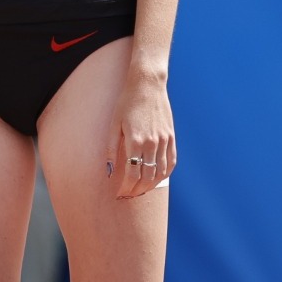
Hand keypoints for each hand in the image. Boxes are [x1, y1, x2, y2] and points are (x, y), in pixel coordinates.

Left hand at [109, 73, 176, 198]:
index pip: (132, 175)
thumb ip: (112, 149)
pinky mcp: (171, 137)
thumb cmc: (126, 103)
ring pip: (161, 173)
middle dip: (137, 191)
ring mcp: (165, 141)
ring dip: (150, 186)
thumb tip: (109, 171)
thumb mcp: (114, 124)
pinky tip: (156, 178)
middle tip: (128, 196)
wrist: (147, 85)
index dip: (125, 188)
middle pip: (147, 178)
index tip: (118, 194)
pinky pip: (171, 162)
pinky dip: (164, 174)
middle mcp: (153, 144)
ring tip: (140, 190)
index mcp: (136, 141)